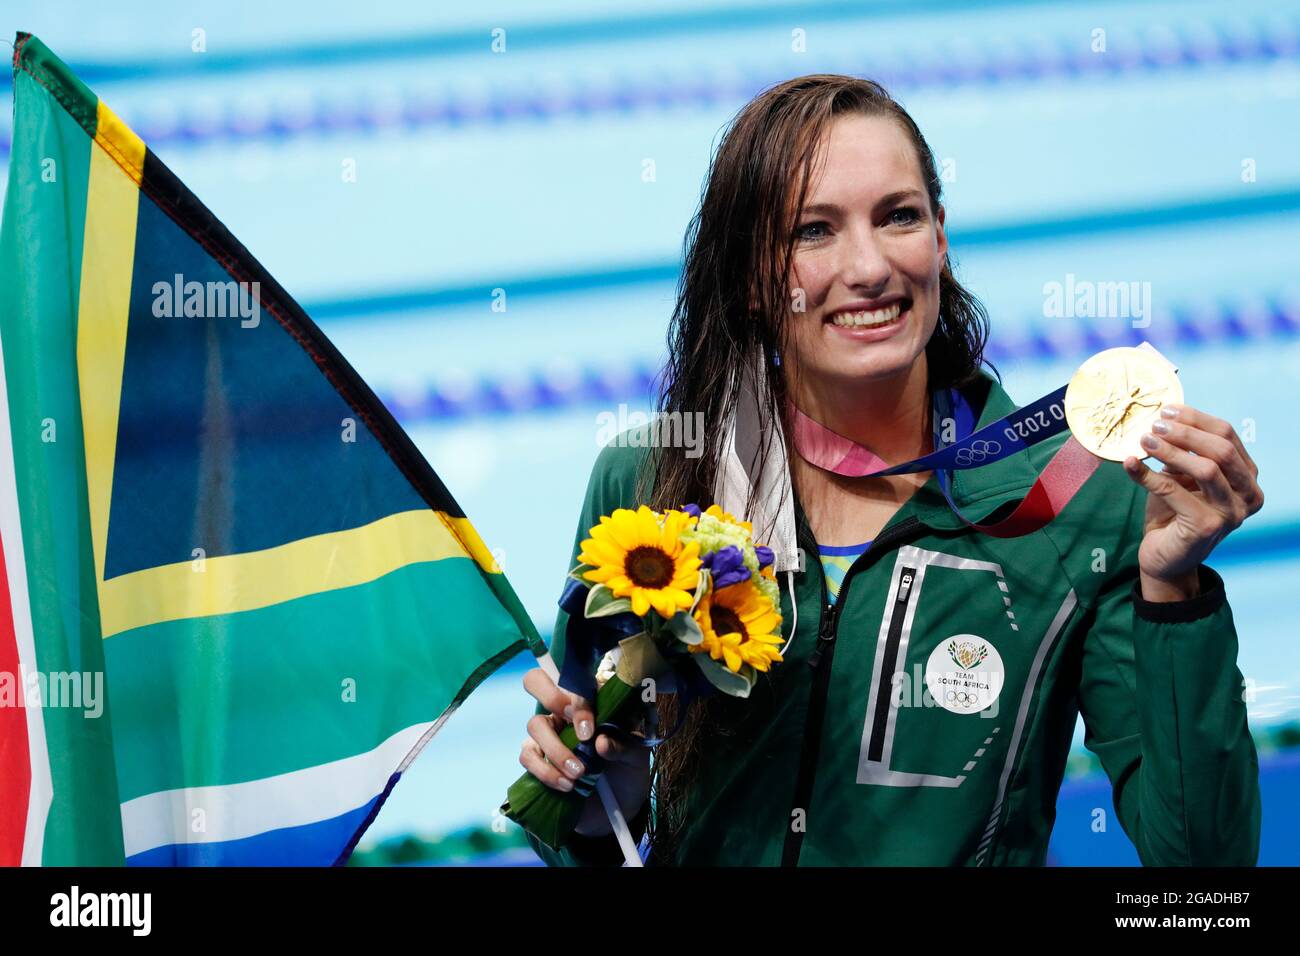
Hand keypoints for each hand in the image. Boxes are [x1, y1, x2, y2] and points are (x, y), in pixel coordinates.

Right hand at [519, 667, 650, 837]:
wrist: (619, 805)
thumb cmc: (628, 771)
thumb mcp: (636, 757)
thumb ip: (624, 746)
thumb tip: (601, 742)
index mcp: (589, 703)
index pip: (573, 680)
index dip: (577, 699)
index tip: (590, 730)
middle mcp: (564, 712)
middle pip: (536, 681)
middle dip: (550, 697)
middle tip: (574, 731)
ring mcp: (547, 735)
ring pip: (534, 725)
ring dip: (555, 750)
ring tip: (579, 773)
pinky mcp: (537, 761)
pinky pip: (528, 757)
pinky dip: (546, 772)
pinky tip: (568, 785)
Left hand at [1123, 403, 1262, 599]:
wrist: (1165, 557)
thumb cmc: (1173, 513)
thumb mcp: (1182, 477)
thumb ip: (1185, 453)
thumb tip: (1165, 418)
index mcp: (1247, 478)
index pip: (1228, 437)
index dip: (1197, 419)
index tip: (1167, 410)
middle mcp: (1247, 496)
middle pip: (1222, 450)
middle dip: (1186, 432)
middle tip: (1154, 426)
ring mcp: (1230, 514)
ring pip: (1205, 469)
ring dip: (1171, 451)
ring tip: (1143, 441)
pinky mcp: (1206, 527)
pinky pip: (1174, 491)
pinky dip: (1148, 475)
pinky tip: (1129, 464)